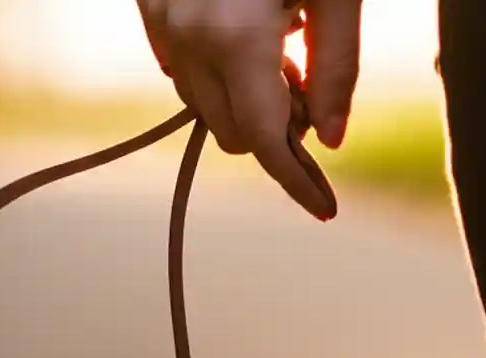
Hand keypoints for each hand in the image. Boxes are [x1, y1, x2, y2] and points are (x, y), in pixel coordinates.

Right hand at [136, 0, 361, 219]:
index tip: (325, 210)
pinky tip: (244, 28)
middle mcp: (187, 37)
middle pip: (229, 132)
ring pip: (198, 103)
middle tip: (306, 84)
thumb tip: (329, 140)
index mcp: (237, 34)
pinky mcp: (149, 5)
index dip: (296, 180)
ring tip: (278, 47)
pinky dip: (212, 69)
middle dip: (273, 130)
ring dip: (240, 99)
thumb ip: (336, 67)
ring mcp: (161, 22)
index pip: (264, 138)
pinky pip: (177, 65)